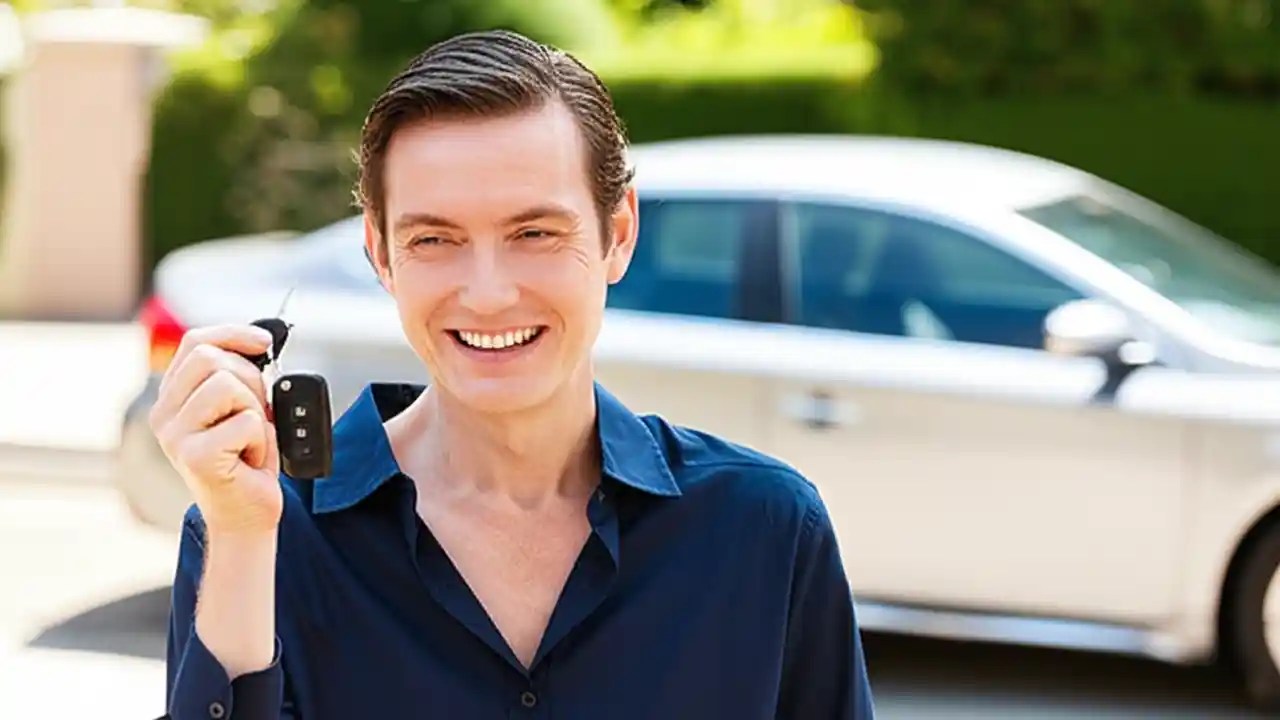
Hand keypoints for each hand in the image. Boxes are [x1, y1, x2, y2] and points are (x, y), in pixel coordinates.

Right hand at [149, 324, 281, 536]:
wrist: (246, 515)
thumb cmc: (246, 462)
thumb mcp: (241, 410)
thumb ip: (238, 377)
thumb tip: (260, 344)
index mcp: (173, 398)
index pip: (195, 343)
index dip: (233, 334)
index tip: (265, 342)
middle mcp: (164, 415)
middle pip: (212, 359)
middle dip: (251, 381)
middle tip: (256, 414)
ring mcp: (175, 436)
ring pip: (228, 385)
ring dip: (255, 413)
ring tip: (249, 440)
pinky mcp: (195, 457)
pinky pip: (245, 422)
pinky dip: (261, 440)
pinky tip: (250, 460)